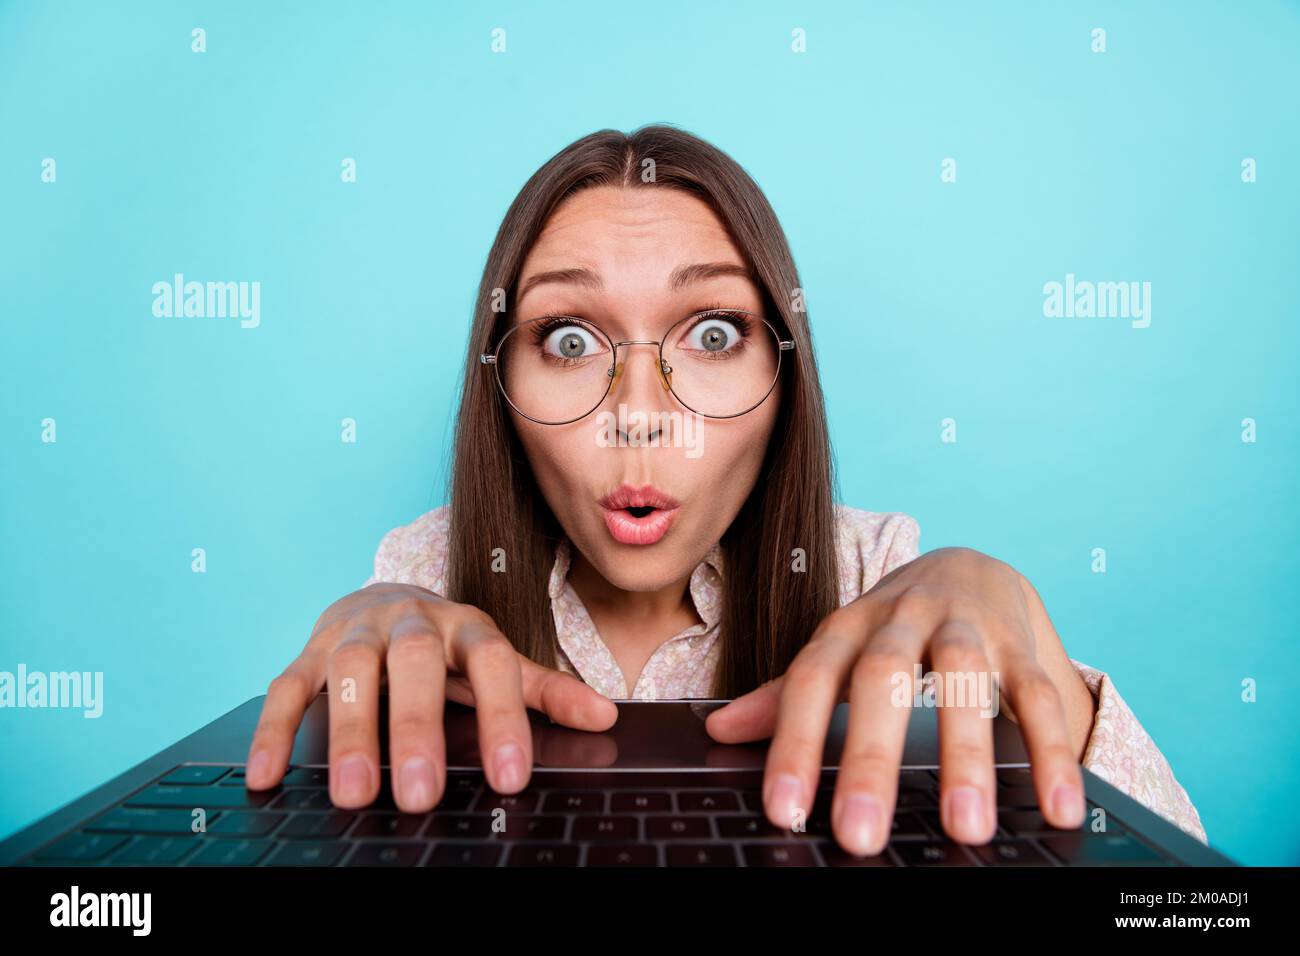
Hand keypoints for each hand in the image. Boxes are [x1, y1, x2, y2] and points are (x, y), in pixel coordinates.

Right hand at [245, 583, 616, 810]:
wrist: (383, 601)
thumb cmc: (448, 646)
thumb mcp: (496, 662)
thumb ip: (543, 690)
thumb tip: (603, 715)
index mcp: (465, 626)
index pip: (491, 663)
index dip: (503, 717)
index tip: (509, 778)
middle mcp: (410, 623)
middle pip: (416, 663)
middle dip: (417, 728)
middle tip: (421, 794)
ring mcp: (355, 633)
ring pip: (351, 671)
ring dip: (353, 732)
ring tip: (356, 795)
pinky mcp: (308, 652)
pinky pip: (287, 686)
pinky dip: (274, 729)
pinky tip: (267, 775)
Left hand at [704, 547, 1096, 856]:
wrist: (970, 568)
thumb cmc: (890, 627)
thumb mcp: (836, 652)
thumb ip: (785, 695)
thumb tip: (717, 730)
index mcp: (848, 625)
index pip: (811, 680)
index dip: (794, 742)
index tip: (785, 809)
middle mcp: (904, 618)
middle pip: (883, 677)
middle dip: (871, 758)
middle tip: (860, 834)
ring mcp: (966, 626)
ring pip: (965, 680)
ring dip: (965, 756)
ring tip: (965, 828)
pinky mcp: (1022, 645)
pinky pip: (1038, 694)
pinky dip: (1050, 750)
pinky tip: (1057, 806)